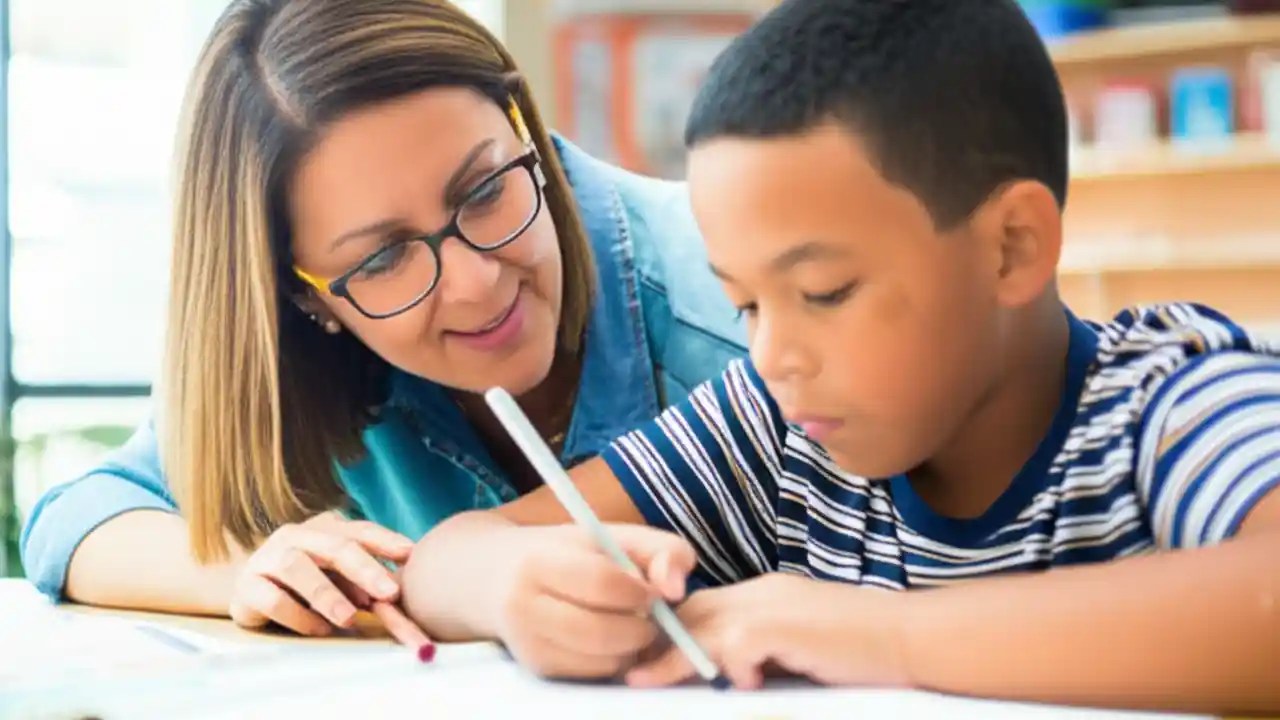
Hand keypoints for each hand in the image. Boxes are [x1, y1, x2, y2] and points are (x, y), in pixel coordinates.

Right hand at [229, 512, 414, 636]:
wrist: (252, 592)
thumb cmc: (307, 583)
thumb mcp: (340, 580)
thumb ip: (367, 585)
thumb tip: (399, 599)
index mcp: (325, 529)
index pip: (359, 531)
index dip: (385, 540)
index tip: (411, 555)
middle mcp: (297, 536)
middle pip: (334, 545)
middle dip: (364, 568)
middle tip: (390, 593)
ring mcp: (268, 557)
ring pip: (297, 566)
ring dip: (326, 593)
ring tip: (350, 618)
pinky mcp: (247, 586)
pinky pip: (273, 598)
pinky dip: (299, 616)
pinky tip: (318, 630)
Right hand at [494, 524, 696, 679]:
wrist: (494, 575)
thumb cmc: (564, 551)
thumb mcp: (610, 535)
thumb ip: (659, 549)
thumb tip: (677, 589)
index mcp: (539, 561)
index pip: (602, 583)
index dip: (638, 590)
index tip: (650, 588)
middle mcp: (524, 605)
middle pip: (602, 631)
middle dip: (641, 627)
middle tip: (650, 615)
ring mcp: (527, 642)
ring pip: (602, 660)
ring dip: (632, 647)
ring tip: (634, 624)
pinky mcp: (536, 667)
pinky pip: (593, 673)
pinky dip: (615, 659)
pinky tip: (613, 639)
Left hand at [626, 573, 909, 689]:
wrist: (910, 637)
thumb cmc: (864, 650)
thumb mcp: (801, 648)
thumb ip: (765, 654)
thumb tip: (734, 676)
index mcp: (764, 595)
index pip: (703, 608)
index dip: (672, 634)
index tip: (646, 660)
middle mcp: (760, 592)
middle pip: (692, 613)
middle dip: (658, 643)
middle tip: (629, 671)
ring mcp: (771, 605)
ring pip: (701, 627)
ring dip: (672, 658)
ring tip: (641, 680)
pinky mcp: (783, 625)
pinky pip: (736, 644)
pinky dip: (727, 665)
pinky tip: (744, 683)